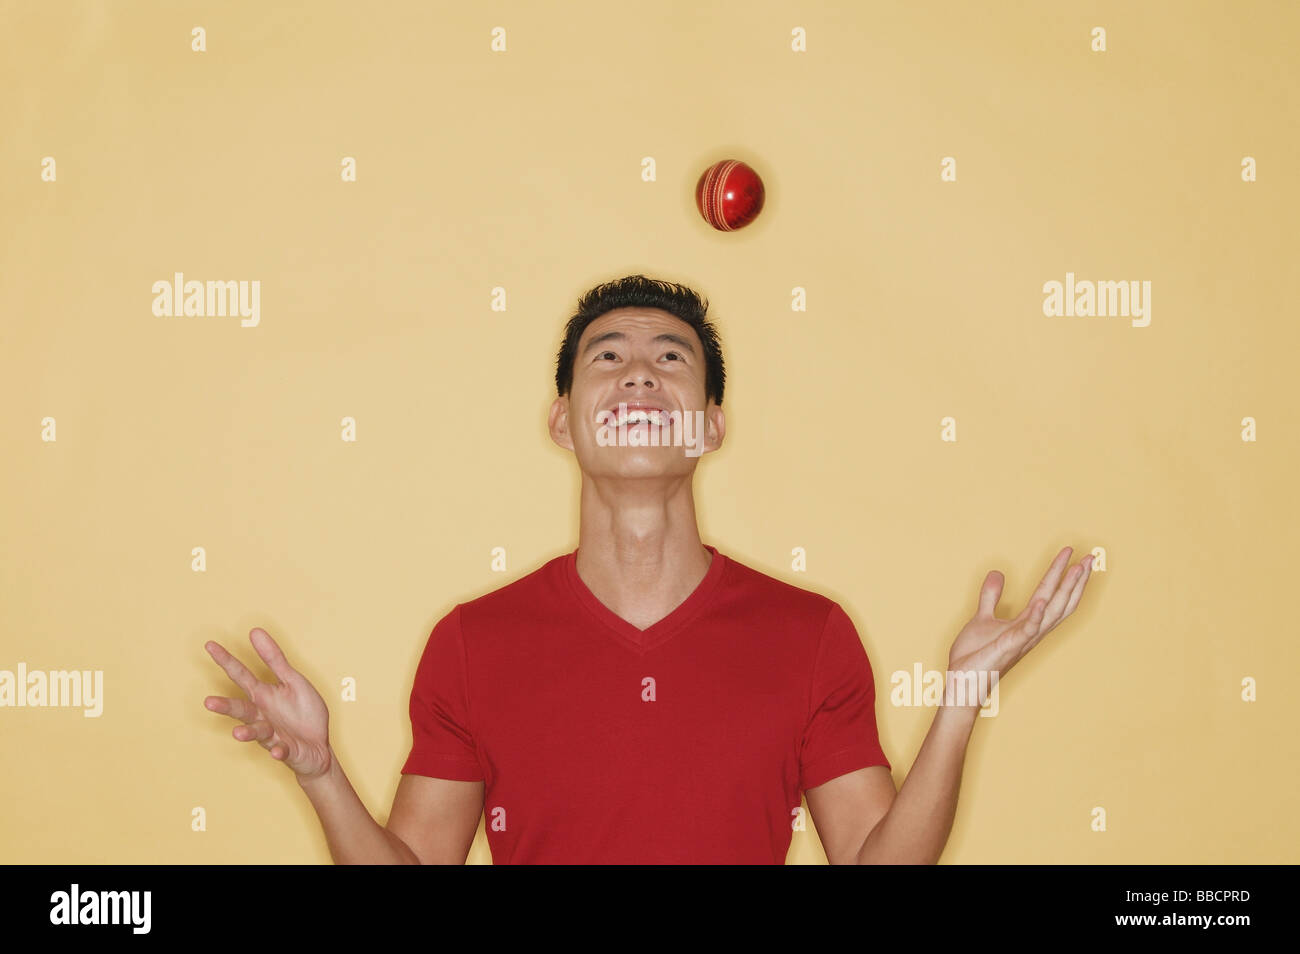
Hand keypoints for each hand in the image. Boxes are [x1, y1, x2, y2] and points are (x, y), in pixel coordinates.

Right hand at [203, 628, 331, 780]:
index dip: (226, 660)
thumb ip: (274, 659)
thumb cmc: (302, 713)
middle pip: (241, 708)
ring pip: (256, 732)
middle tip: (208, 702)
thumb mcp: (292, 681)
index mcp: (263, 695)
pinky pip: (281, 750)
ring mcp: (272, 734)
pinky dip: (278, 750)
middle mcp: (262, 715)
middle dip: (225, 706)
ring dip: (247, 733)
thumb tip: (254, 631)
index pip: (241, 675)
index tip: (210, 645)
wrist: (317, 746)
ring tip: (237, 733)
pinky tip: (276, 750)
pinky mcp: (285, 750)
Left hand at [944, 546, 1093, 706]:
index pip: (1050, 595)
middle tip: (1090, 557)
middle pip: (1059, 602)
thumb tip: (997, 572)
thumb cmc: (975, 656)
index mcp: (1026, 624)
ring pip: (1050, 612)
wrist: (962, 681)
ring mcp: (1022, 639)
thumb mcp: (982, 618)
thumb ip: (991, 596)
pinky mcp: (1007, 647)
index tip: (1074, 554)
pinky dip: (1034, 616)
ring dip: (1065, 590)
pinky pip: (1025, 630)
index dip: (1063, 575)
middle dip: (1075, 580)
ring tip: (1077, 569)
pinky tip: (1041, 601)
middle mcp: (1031, 631)